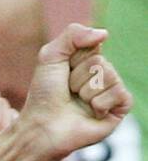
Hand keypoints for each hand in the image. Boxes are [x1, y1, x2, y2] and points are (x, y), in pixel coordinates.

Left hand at [19, 24, 132, 160]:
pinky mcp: (118, 109)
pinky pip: (120, 94)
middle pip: (100, 62)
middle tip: (67, 92)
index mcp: (88, 61)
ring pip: (110, 77)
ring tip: (77, 103)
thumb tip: (104, 33)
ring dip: (87, 91)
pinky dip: (100, 103)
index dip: (74, 58)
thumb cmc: (44, 95)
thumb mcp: (50, 56)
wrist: (41, 128)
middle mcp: (101, 75)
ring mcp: (111, 92)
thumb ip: (72, 34)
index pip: (94, 43)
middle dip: (78, 77)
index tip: (62, 71)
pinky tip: (91, 113)